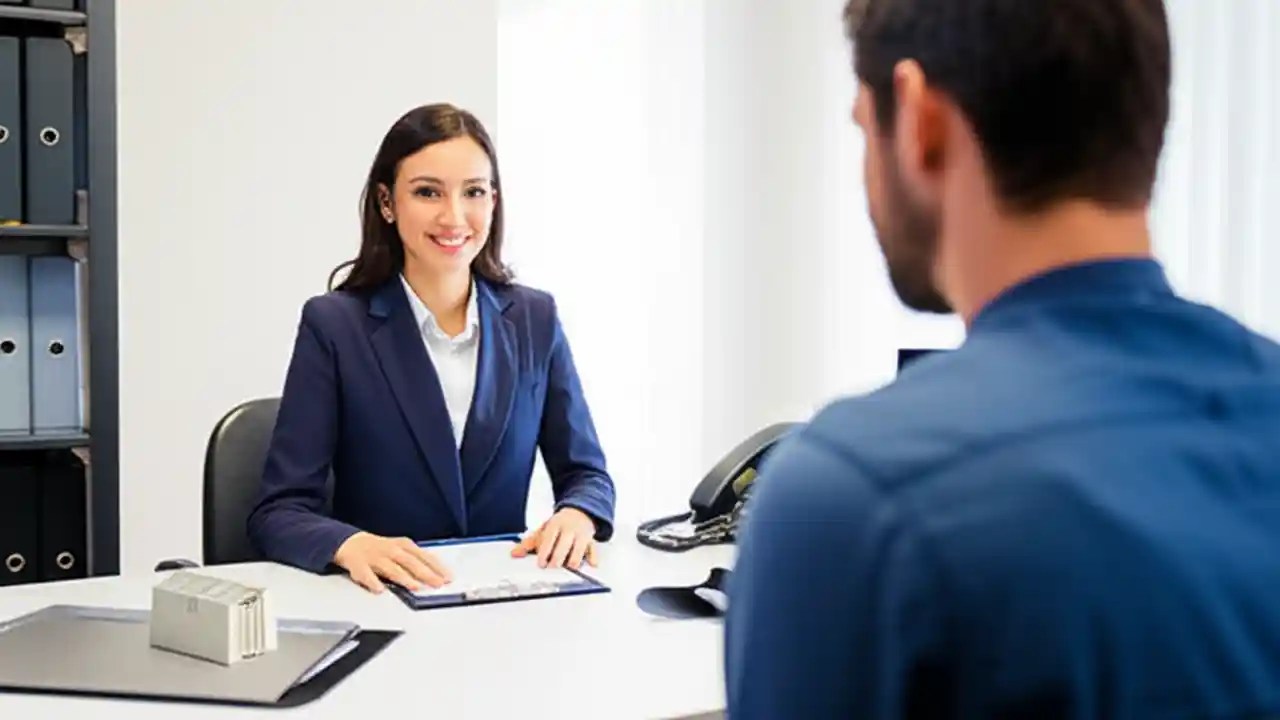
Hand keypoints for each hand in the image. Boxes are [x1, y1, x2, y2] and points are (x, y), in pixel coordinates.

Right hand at [333, 532, 451, 593]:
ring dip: (404, 577)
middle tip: (437, 584)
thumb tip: (438, 575)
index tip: (448, 577)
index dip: (437, 567)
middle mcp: (391, 550)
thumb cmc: (381, 549)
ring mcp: (376, 558)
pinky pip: (366, 574)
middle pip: (410, 562)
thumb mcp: (401, 550)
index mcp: (404, 546)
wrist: (351, 543)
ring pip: (391, 568)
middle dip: (425, 573)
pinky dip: (372, 582)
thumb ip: (417, 561)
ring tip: (414, 586)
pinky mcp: (360, 566)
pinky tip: (379, 589)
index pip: (424, 556)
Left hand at [512, 507, 598, 569]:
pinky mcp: (591, 541)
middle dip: (558, 558)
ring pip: (579, 549)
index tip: (541, 563)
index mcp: (555, 525)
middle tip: (552, 568)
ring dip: (573, 560)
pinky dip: (592, 558)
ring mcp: (581, 535)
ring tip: (567, 568)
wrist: (579, 512)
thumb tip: (514, 554)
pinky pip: (593, 549)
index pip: (549, 538)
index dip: (545, 551)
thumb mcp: (543, 531)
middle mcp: (569, 529)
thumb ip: (528, 544)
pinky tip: (590, 564)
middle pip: (564, 545)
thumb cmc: (559, 525)